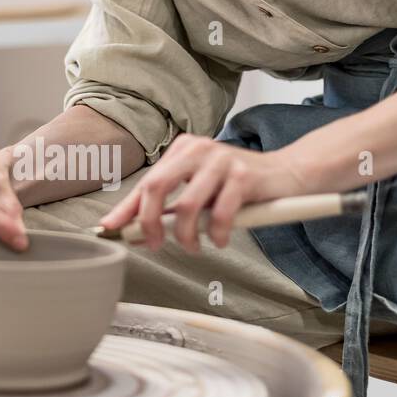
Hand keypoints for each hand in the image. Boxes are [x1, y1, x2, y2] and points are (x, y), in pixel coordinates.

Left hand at [97, 134, 306, 251]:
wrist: (287, 174)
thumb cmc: (239, 187)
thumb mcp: (200, 192)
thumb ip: (170, 208)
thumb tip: (133, 232)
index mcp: (183, 150)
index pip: (146, 182)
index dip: (125, 209)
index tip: (109, 230)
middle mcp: (198, 149)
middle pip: (157, 187)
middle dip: (149, 222)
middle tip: (154, 244)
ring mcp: (221, 160)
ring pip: (187, 206)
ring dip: (187, 236)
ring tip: (194, 247)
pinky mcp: (244, 175)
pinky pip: (220, 213)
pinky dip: (217, 234)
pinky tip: (221, 240)